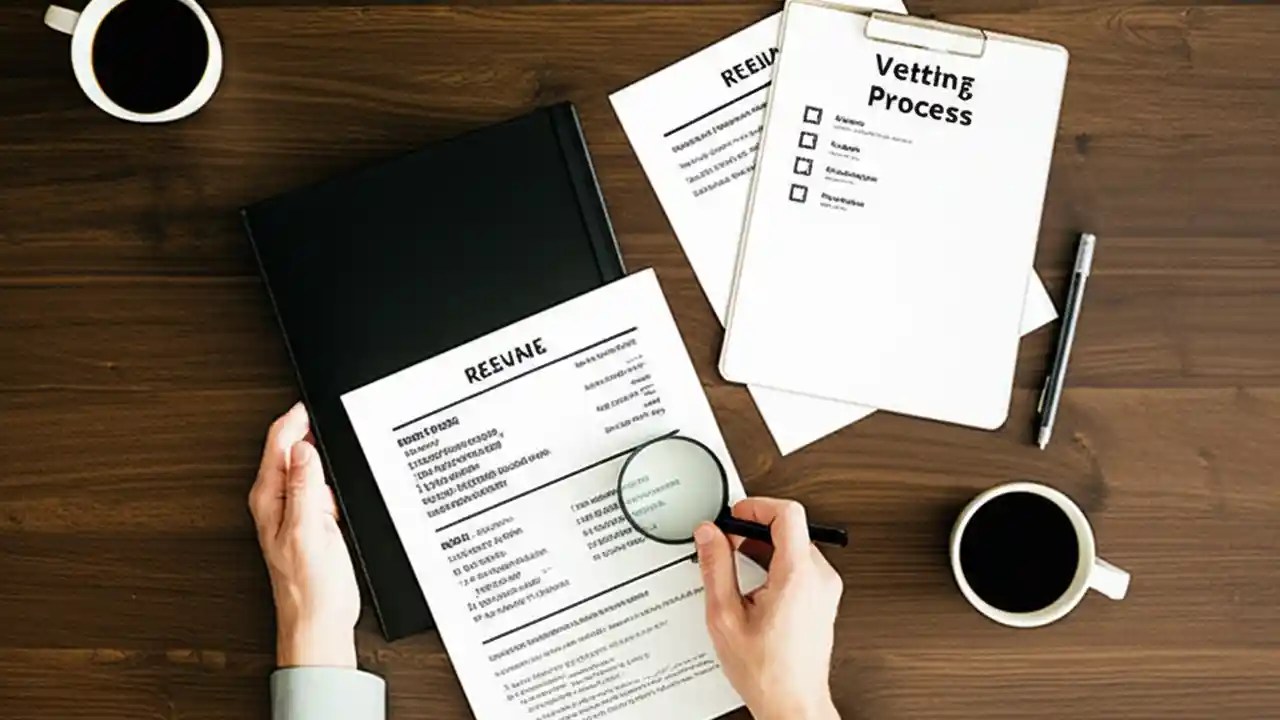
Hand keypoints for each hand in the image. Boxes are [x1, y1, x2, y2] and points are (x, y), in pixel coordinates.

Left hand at [248, 403, 360, 667]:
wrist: (320, 622)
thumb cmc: (310, 587)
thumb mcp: (308, 530)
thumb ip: (304, 487)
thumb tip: (302, 448)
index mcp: (268, 500)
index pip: (278, 444)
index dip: (296, 418)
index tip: (314, 402)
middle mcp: (276, 503)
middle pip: (289, 450)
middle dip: (307, 427)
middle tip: (327, 409)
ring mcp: (294, 512)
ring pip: (306, 466)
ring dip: (320, 451)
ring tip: (334, 433)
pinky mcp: (313, 522)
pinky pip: (320, 486)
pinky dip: (331, 475)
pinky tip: (342, 476)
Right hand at [694, 498, 843, 719]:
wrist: (793, 704)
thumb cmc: (767, 672)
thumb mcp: (725, 617)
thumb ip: (716, 567)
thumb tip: (708, 534)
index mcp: (798, 576)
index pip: (788, 513)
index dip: (757, 505)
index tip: (735, 514)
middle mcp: (819, 578)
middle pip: (789, 527)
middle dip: (753, 528)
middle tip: (726, 542)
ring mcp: (825, 588)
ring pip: (795, 545)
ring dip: (763, 547)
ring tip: (735, 564)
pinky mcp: (823, 598)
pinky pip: (801, 565)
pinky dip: (775, 563)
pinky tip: (753, 582)